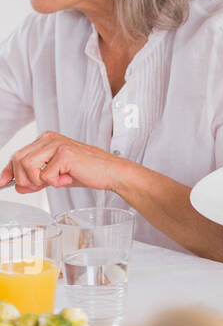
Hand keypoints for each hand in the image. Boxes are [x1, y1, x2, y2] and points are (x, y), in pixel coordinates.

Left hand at [0, 131, 128, 193]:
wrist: (110, 173)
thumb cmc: (88, 172)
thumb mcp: (56, 176)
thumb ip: (36, 179)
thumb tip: (18, 186)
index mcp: (45, 140)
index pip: (18, 155)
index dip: (8, 170)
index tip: (2, 182)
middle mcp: (48, 139)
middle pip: (18, 160)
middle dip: (24, 180)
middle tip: (40, 187)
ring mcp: (55, 144)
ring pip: (28, 167)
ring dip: (38, 182)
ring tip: (56, 182)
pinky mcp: (63, 153)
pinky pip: (45, 175)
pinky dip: (55, 183)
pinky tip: (68, 179)